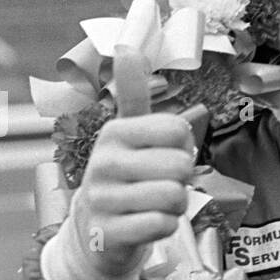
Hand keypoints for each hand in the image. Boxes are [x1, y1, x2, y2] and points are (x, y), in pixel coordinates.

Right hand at [71, 50, 194, 278]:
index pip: (178, 130)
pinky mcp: (108, 232)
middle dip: (182, 180)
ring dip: (176, 206)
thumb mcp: (126, 133)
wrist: (94, 232)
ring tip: (154, 204)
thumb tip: (126, 46)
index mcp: (115, 133)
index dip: (184, 147)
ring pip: (174, 197)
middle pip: (181, 166)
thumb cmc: (123, 177)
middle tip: (161, 184)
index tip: (164, 155)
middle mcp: (104, 162)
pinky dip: (165, 227)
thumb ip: (132, 94)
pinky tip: (147, 224)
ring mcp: (103, 199)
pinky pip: (162, 226)